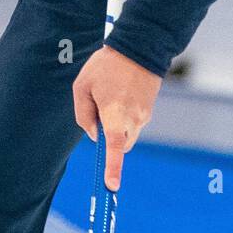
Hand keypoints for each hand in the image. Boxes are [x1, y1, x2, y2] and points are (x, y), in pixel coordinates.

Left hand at [72, 45, 163, 189]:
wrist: (140, 46)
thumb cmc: (106, 66)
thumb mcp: (82, 87)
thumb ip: (84, 115)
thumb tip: (94, 134)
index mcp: (115, 115)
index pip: (113, 149)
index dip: (112, 169)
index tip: (111, 186)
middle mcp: (133, 119)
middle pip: (120, 145)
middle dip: (110, 139)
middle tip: (99, 113)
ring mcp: (144, 115)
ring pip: (127, 133)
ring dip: (117, 124)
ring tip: (111, 94)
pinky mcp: (150, 109)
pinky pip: (134, 121)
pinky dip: (126, 114)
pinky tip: (121, 92)